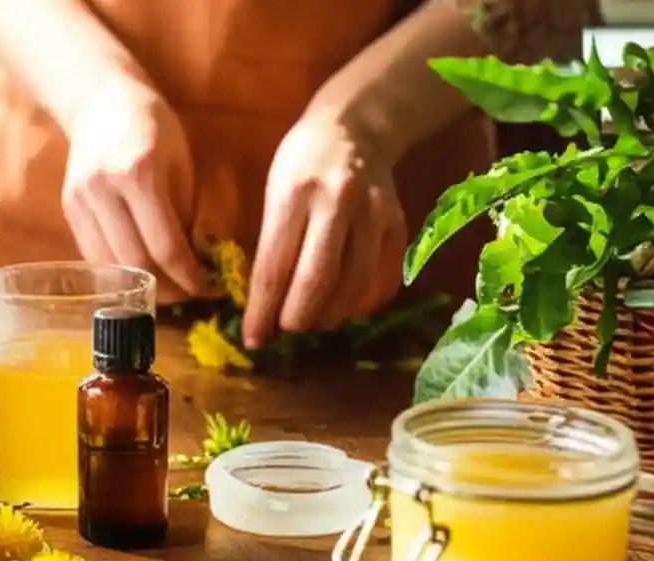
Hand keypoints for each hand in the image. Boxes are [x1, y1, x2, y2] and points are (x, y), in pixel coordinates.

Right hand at [61, 79, 209, 303]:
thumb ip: (185, 215)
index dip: (189, 278)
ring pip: (112, 267)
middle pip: (137, 264)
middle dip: (168, 290)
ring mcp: (82, 200)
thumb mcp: (182, 163)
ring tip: (167, 291)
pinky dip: (119, 273)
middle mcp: (106, 189)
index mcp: (141, 174)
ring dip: (142, 289)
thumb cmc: (154, 127)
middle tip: (189, 296)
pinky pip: (94, 256)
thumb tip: (193, 265)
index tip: (208, 290)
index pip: (166, 247)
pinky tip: (139, 274)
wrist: (100, 100)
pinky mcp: (69, 209)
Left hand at [243, 109, 406, 348]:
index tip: (254, 339)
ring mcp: (374, 213)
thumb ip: (273, 243)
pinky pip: (384, 279)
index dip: (263, 311)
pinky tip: (346, 306)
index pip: (275, 267)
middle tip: (287, 329)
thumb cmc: (302, 162)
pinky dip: (363, 304)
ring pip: (353, 286)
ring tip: (314, 320)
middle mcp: (338, 202)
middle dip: (298, 318)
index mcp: (294, 193)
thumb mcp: (274, 190)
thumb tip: (266, 304)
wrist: (357, 128)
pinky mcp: (399, 223)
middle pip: (317, 281)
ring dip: (330, 316)